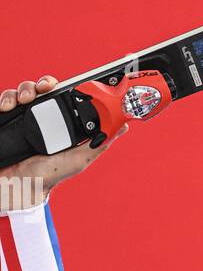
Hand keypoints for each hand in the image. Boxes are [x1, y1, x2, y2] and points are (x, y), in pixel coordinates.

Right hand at [0, 75, 127, 211]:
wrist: (19, 186)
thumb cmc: (50, 175)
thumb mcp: (79, 159)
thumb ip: (98, 144)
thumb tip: (122, 128)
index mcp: (59, 123)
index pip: (62, 95)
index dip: (61, 86)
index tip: (58, 85)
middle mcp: (41, 118)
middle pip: (41, 89)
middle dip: (41, 84)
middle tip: (42, 89)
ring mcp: (23, 118)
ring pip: (23, 91)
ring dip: (24, 90)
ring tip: (23, 101)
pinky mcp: (7, 119)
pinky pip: (5, 100)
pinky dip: (6, 98)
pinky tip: (9, 106)